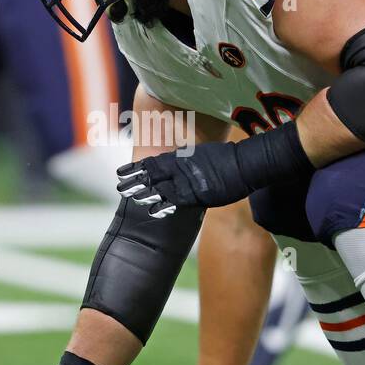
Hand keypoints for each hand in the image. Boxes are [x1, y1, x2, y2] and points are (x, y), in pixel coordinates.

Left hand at [117, 142, 251, 216]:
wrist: (246, 163)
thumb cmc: (229, 158)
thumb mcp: (204, 153)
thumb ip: (189, 160)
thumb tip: (181, 161)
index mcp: (182, 158)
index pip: (153, 163)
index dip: (136, 168)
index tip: (121, 172)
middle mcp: (181, 168)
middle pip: (151, 175)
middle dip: (134, 181)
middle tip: (119, 188)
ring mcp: (188, 181)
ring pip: (159, 188)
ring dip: (143, 193)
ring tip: (127, 198)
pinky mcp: (197, 194)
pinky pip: (176, 200)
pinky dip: (162, 205)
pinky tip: (151, 211)